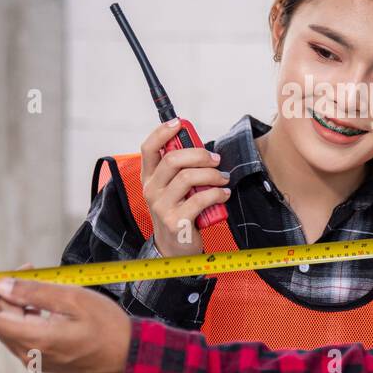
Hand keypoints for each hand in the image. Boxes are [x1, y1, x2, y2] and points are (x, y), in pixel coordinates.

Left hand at [0, 274, 132, 372]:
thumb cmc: (107, 326)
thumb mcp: (73, 299)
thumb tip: (2, 285)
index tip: (6, 275)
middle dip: (6, 294)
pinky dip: (26, 317)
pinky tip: (46, 306)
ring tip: (43, 286)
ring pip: (10, 328)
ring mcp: (35, 361)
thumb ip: (34, 292)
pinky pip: (22, 337)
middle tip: (31, 270)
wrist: (128, 356)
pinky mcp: (42, 362)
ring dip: (17, 305)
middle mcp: (29, 355)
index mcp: (35, 340)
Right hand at [140, 119, 231, 258]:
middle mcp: (150, 190)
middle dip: (199, 154)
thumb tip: (202, 149)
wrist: (174, 249)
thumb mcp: (174, 190)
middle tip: (216, 160)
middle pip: (172, 159)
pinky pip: (200, 199)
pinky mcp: (175, 221)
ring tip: (224, 179)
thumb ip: (181, 171)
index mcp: (149, 178)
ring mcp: (161, 207)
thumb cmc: (179, 212)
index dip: (162, 132)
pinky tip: (224, 194)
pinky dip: (217, 193)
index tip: (179, 123)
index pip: (148, 148)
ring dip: (212, 175)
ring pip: (188, 177)